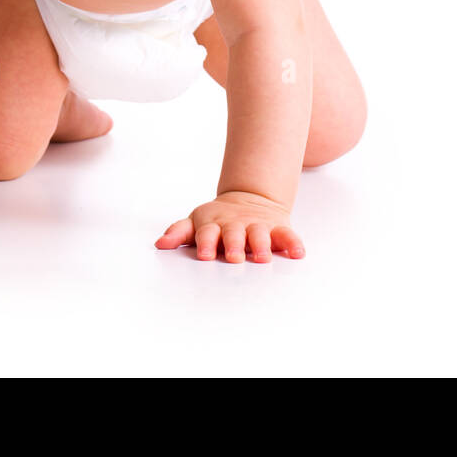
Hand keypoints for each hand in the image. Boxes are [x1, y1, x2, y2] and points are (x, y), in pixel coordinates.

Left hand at [154, 191, 304, 261]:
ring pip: (260, 234)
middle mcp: (236, 225)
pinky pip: (287, 235)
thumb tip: (160, 244)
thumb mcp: (196, 221)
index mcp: (214, 224)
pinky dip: (293, 242)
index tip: (205, 255)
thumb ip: (179, 232)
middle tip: (234, 257)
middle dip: (234, 245)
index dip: (207, 244)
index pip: (208, 233)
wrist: (249, 198)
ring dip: (261, 245)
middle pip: (234, 234)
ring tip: (262, 257)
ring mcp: (257, 225)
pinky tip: (297, 253)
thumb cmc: (218, 219)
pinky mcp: (277, 227)